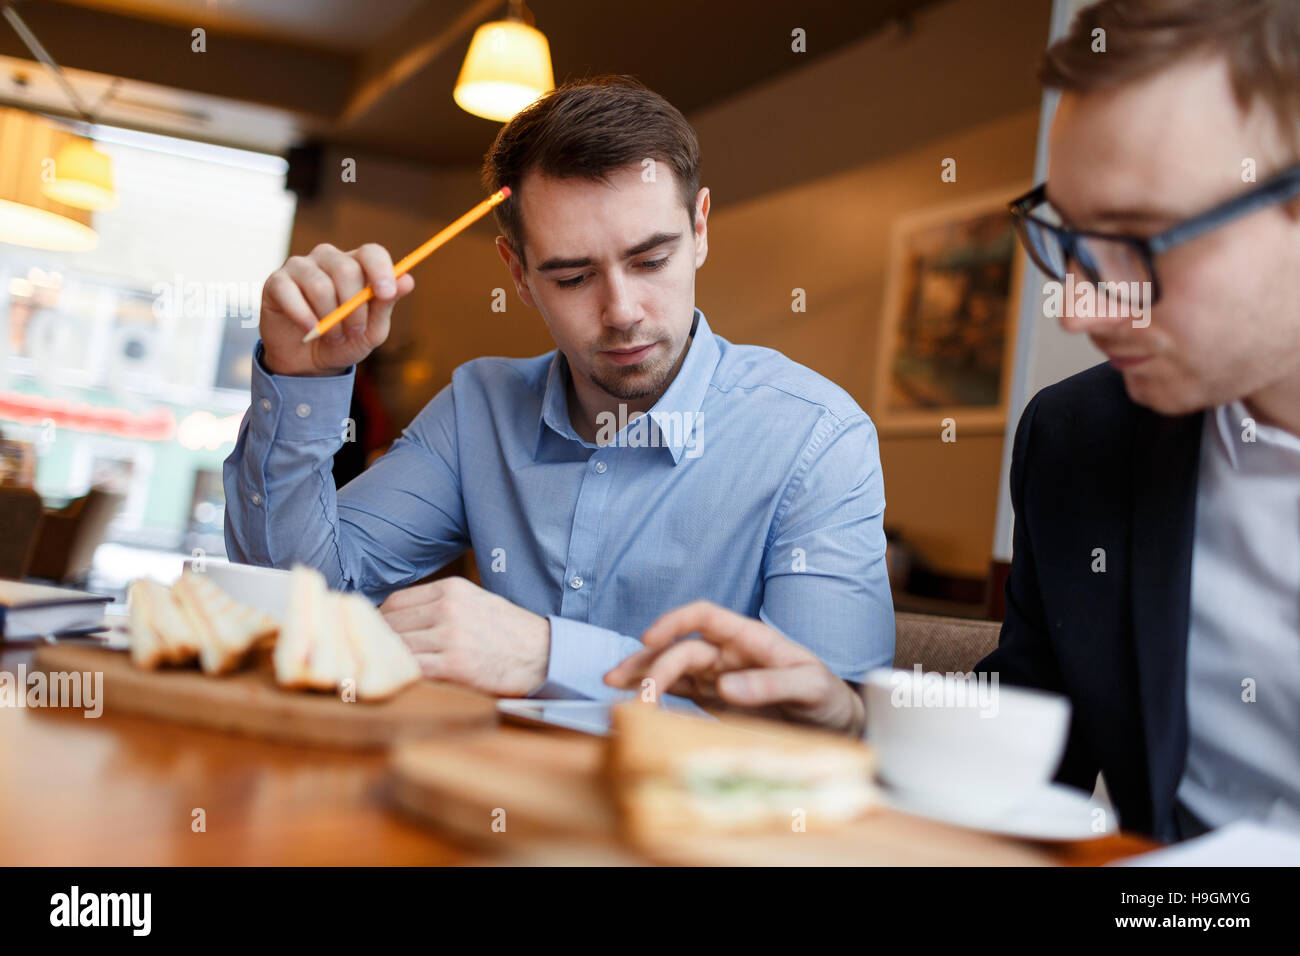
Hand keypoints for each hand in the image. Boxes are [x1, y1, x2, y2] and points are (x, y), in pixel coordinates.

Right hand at [259, 242, 414, 376]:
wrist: (309, 363)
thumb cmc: (345, 341)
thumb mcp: (372, 330)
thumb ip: (386, 305)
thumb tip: (407, 280)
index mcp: (356, 265)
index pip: (371, 253)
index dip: (380, 270)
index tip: (386, 293)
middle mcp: (328, 259)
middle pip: (346, 268)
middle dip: (354, 308)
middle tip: (353, 331)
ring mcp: (301, 267)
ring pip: (320, 285)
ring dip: (330, 319)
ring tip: (333, 336)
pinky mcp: (277, 282)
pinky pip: (292, 294)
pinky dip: (304, 317)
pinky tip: (310, 331)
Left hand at [379, 576, 549, 696]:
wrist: (543, 656)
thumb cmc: (509, 633)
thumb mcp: (476, 602)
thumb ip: (441, 605)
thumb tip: (401, 619)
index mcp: (452, 590)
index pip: (396, 602)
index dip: (381, 621)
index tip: (376, 636)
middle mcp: (448, 609)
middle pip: (392, 625)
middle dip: (380, 643)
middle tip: (374, 658)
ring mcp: (450, 637)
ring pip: (397, 647)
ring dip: (389, 661)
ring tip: (385, 670)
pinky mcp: (454, 665)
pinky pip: (411, 668)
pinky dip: (401, 675)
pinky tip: (401, 680)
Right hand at [604, 601, 864, 734]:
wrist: (837, 728)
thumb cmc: (827, 698)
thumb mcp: (810, 687)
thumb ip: (771, 684)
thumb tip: (726, 687)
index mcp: (749, 639)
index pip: (704, 617)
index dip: (674, 622)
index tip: (649, 639)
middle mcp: (729, 656)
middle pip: (680, 649)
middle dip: (649, 662)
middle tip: (625, 686)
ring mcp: (720, 680)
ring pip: (672, 671)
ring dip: (643, 676)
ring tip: (612, 686)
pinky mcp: (716, 705)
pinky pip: (680, 696)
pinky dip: (657, 699)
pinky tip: (635, 705)